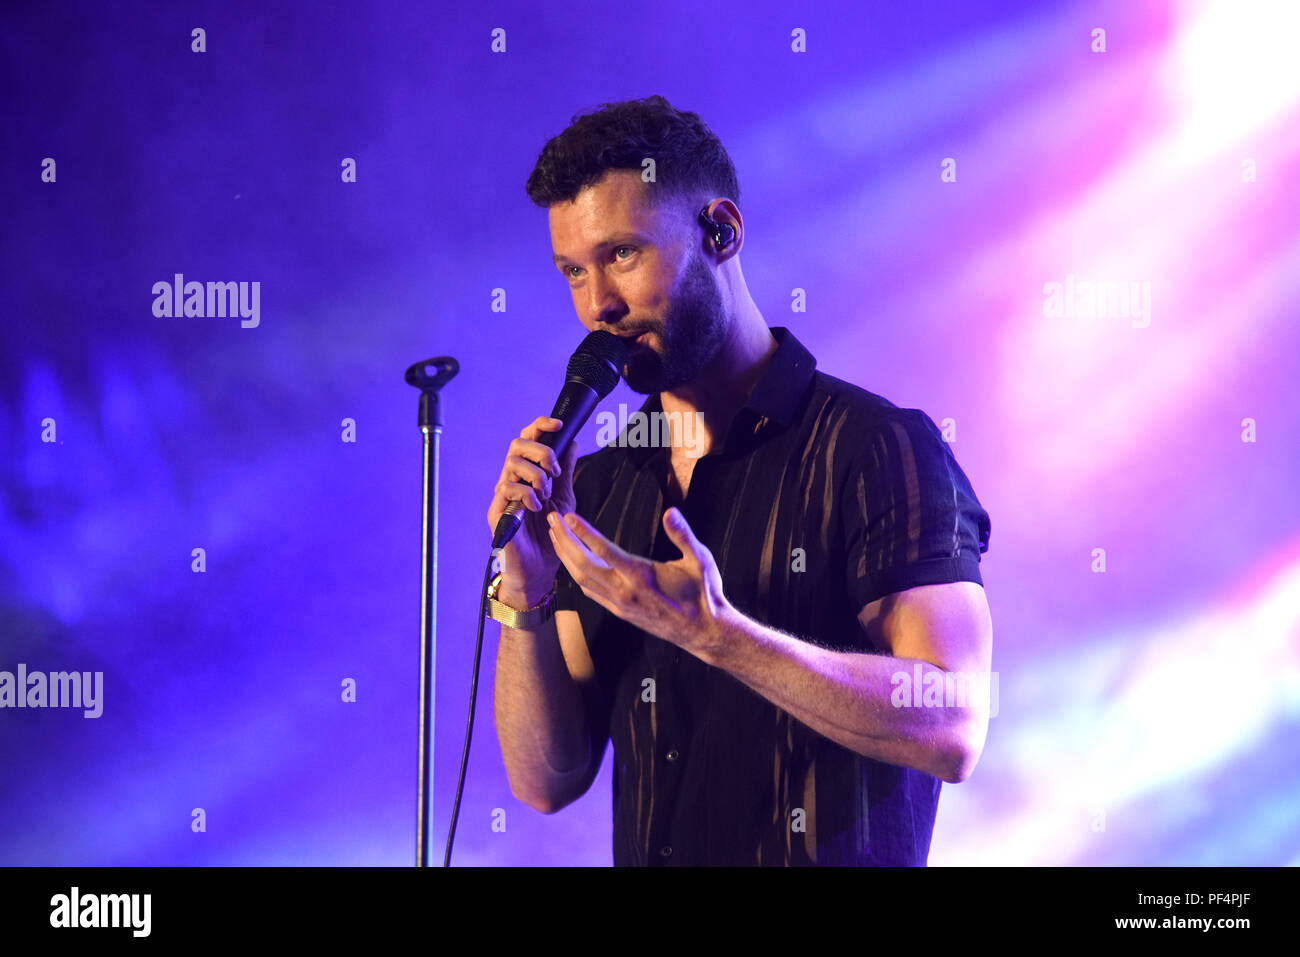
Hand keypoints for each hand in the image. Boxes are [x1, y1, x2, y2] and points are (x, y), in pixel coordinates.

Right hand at [486, 416, 577, 603]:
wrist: (540, 569)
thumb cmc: (550, 534)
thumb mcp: (564, 497)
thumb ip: (565, 471)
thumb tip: (572, 443)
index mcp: (528, 473)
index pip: (527, 439)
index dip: (540, 426)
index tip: (559, 424)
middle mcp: (512, 480)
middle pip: (517, 445)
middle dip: (541, 451)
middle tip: (554, 472)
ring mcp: (503, 496)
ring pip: (512, 465)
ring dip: (536, 475)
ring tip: (547, 494)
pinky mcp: (497, 512)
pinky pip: (506, 489)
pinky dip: (527, 494)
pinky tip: (537, 508)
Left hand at [546, 505, 732, 658]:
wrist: (704, 632)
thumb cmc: (704, 594)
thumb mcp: (700, 560)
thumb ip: (683, 535)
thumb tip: (671, 512)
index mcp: (641, 576)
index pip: (604, 551)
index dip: (583, 532)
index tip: (568, 517)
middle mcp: (625, 591)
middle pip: (583, 564)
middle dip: (564, 540)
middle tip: (551, 519)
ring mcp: (620, 604)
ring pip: (582, 579)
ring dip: (565, 556)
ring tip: (555, 536)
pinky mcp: (620, 612)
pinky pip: (590, 592)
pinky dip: (576, 574)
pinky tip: (571, 562)